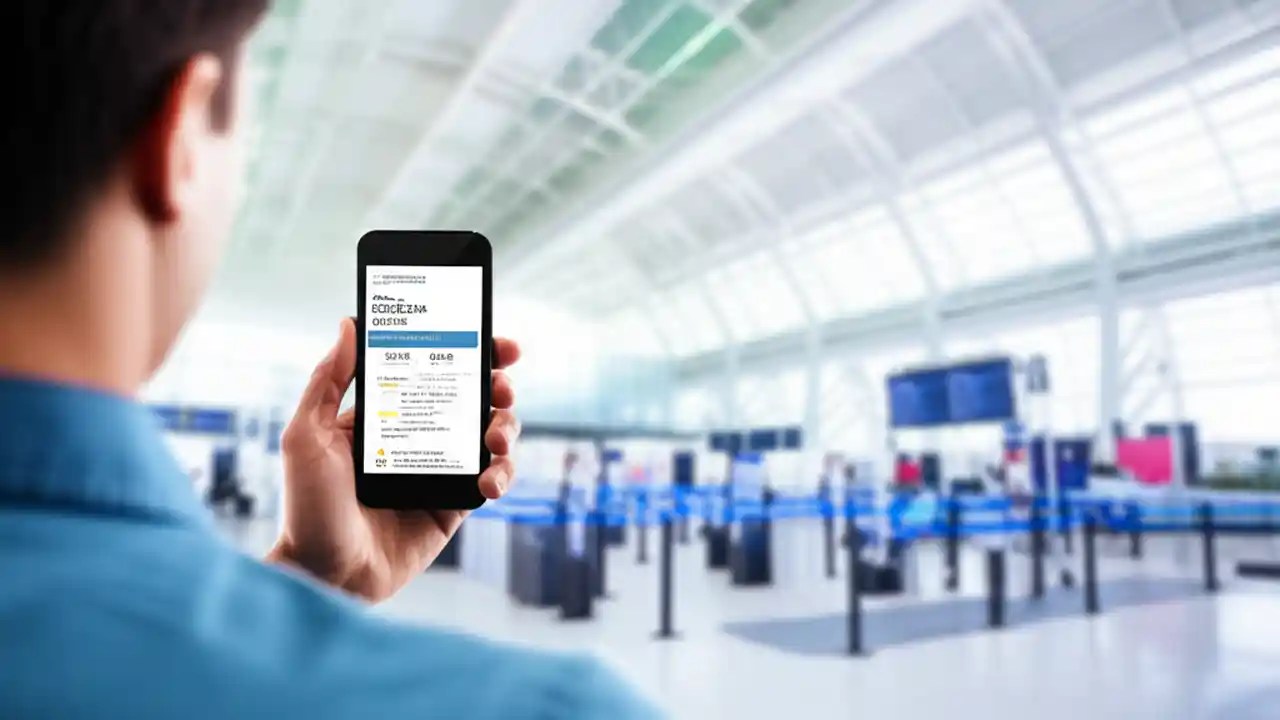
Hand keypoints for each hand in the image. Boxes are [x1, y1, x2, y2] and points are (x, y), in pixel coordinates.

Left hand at [267, 318, 520, 601]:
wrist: (324, 575)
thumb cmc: (306, 508)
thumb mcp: (306, 436)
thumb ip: (329, 379)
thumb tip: (349, 323)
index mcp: (386, 414)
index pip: (434, 370)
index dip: (471, 352)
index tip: (496, 342)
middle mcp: (418, 437)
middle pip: (474, 398)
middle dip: (499, 386)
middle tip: (501, 387)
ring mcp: (439, 471)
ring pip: (492, 436)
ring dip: (506, 429)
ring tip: (494, 440)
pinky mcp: (454, 506)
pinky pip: (491, 480)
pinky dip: (501, 474)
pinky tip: (489, 481)